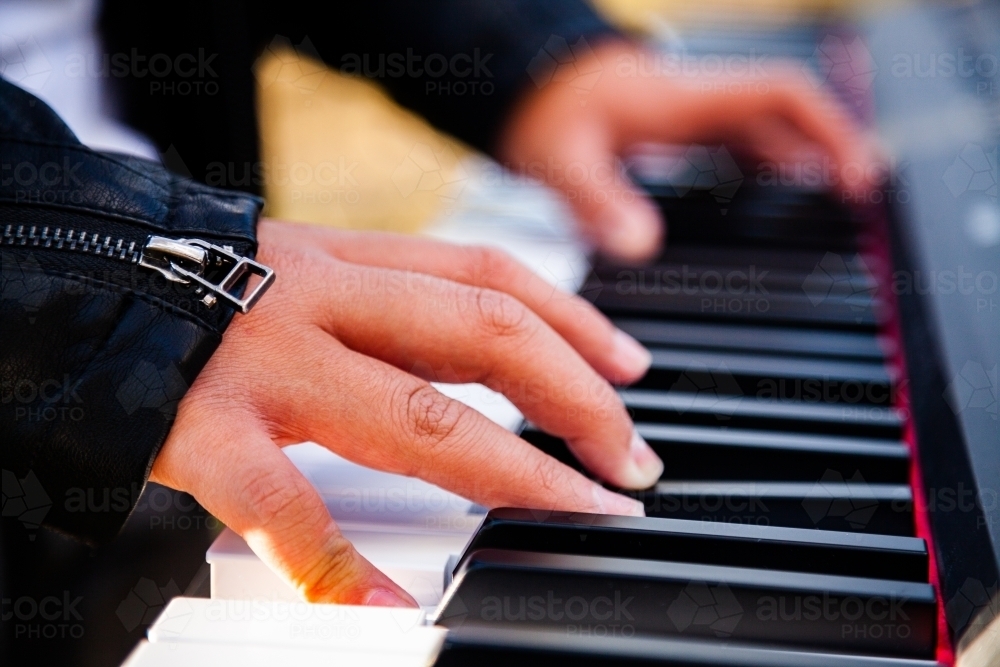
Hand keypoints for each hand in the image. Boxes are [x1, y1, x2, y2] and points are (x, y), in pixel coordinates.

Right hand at [149, 220, 660, 606]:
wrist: (67, 278)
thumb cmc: (202, 296)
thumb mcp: (306, 277)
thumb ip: (385, 309)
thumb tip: (481, 355)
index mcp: (349, 261)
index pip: (490, 276)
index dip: (574, 321)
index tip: (628, 370)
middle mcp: (323, 298)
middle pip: (484, 333)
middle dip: (575, 396)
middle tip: (629, 455)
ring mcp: (268, 364)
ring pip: (417, 412)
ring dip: (513, 469)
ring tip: (576, 505)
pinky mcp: (205, 431)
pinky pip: (286, 506)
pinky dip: (341, 563)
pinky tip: (389, 605)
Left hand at [498, 40, 881, 260]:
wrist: (526, 87)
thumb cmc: (545, 114)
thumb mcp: (562, 162)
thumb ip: (596, 202)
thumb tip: (640, 246)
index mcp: (686, 103)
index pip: (781, 99)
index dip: (830, 132)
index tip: (856, 179)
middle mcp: (700, 106)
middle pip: (788, 122)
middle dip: (830, 156)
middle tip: (860, 208)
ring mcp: (693, 119)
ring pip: (766, 136)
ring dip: (802, 164)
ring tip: (832, 209)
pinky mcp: (680, 135)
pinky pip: (738, 148)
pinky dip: (765, 171)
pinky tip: (769, 202)